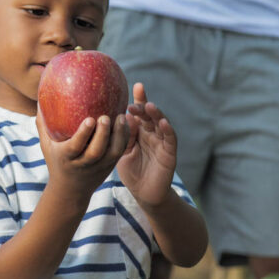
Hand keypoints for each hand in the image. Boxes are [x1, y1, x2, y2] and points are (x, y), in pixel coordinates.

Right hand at [36, 107, 129, 201]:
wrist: (71, 190)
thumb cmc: (57, 160)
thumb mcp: (46, 145)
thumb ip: (43, 124)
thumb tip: (40, 98)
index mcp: (67, 158)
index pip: (75, 147)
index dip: (83, 134)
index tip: (89, 120)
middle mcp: (84, 164)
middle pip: (96, 152)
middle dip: (102, 134)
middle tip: (106, 117)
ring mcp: (99, 166)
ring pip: (112, 153)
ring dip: (118, 135)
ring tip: (121, 117)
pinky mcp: (110, 166)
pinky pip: (120, 152)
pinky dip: (124, 138)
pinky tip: (125, 122)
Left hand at [117, 83, 177, 207]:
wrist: (144, 193)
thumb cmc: (131, 171)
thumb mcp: (120, 152)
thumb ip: (119, 137)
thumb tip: (108, 118)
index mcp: (140, 131)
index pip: (140, 112)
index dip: (139, 99)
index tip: (135, 85)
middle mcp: (152, 133)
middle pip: (150, 115)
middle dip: (144, 105)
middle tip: (134, 101)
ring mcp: (162, 141)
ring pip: (161, 123)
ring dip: (156, 114)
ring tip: (149, 106)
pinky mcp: (170, 153)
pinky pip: (170, 139)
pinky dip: (167, 129)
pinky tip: (162, 122)